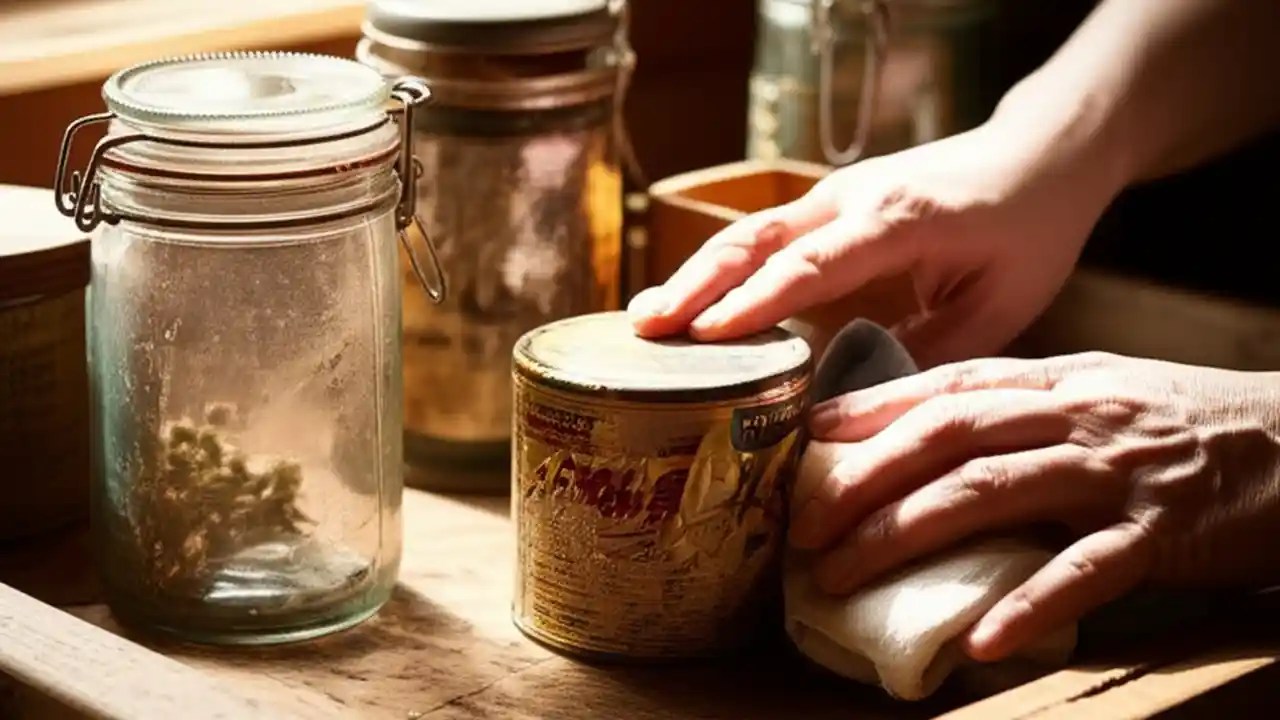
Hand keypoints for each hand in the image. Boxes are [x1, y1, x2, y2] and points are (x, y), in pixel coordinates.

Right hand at [628, 113, 1124, 367]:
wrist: (1040, 155)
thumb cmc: (1028, 230)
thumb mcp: (999, 307)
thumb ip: (927, 354)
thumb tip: (854, 402)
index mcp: (897, 223)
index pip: (810, 266)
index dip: (754, 304)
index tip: (703, 338)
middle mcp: (853, 200)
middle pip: (758, 240)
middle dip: (697, 286)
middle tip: (645, 330)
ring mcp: (835, 195)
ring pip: (749, 233)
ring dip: (695, 275)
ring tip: (643, 319)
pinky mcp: (829, 204)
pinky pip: (766, 236)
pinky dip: (722, 268)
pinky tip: (688, 300)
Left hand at [792, 351, 1279, 660]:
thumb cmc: (1184, 424)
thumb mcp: (1098, 396)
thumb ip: (1021, 410)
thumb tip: (931, 437)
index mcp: (1056, 381)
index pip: (946, 386)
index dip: (870, 408)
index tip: (806, 437)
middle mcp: (1075, 415)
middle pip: (947, 437)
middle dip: (863, 482)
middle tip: (802, 528)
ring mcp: (1116, 470)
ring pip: (992, 493)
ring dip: (905, 535)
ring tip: (843, 576)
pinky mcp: (1162, 532)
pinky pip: (1087, 569)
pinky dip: (1029, 603)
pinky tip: (979, 639)